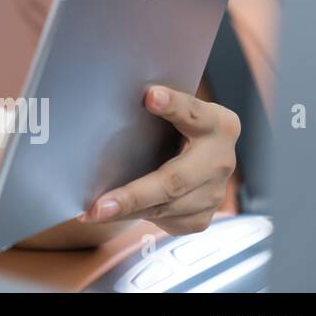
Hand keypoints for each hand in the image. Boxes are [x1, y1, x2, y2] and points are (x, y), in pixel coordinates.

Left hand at [78, 85, 239, 234]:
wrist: (199, 153)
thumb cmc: (175, 124)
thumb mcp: (172, 107)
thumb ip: (154, 102)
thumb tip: (107, 97)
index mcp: (216, 124)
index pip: (193, 113)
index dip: (173, 105)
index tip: (150, 96)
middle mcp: (221, 161)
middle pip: (175, 180)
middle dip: (134, 195)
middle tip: (101, 205)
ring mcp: (214, 193)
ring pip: (166, 207)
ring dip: (127, 212)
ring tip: (94, 212)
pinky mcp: (202, 216)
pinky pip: (165, 220)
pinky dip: (134, 217)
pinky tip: (113, 213)